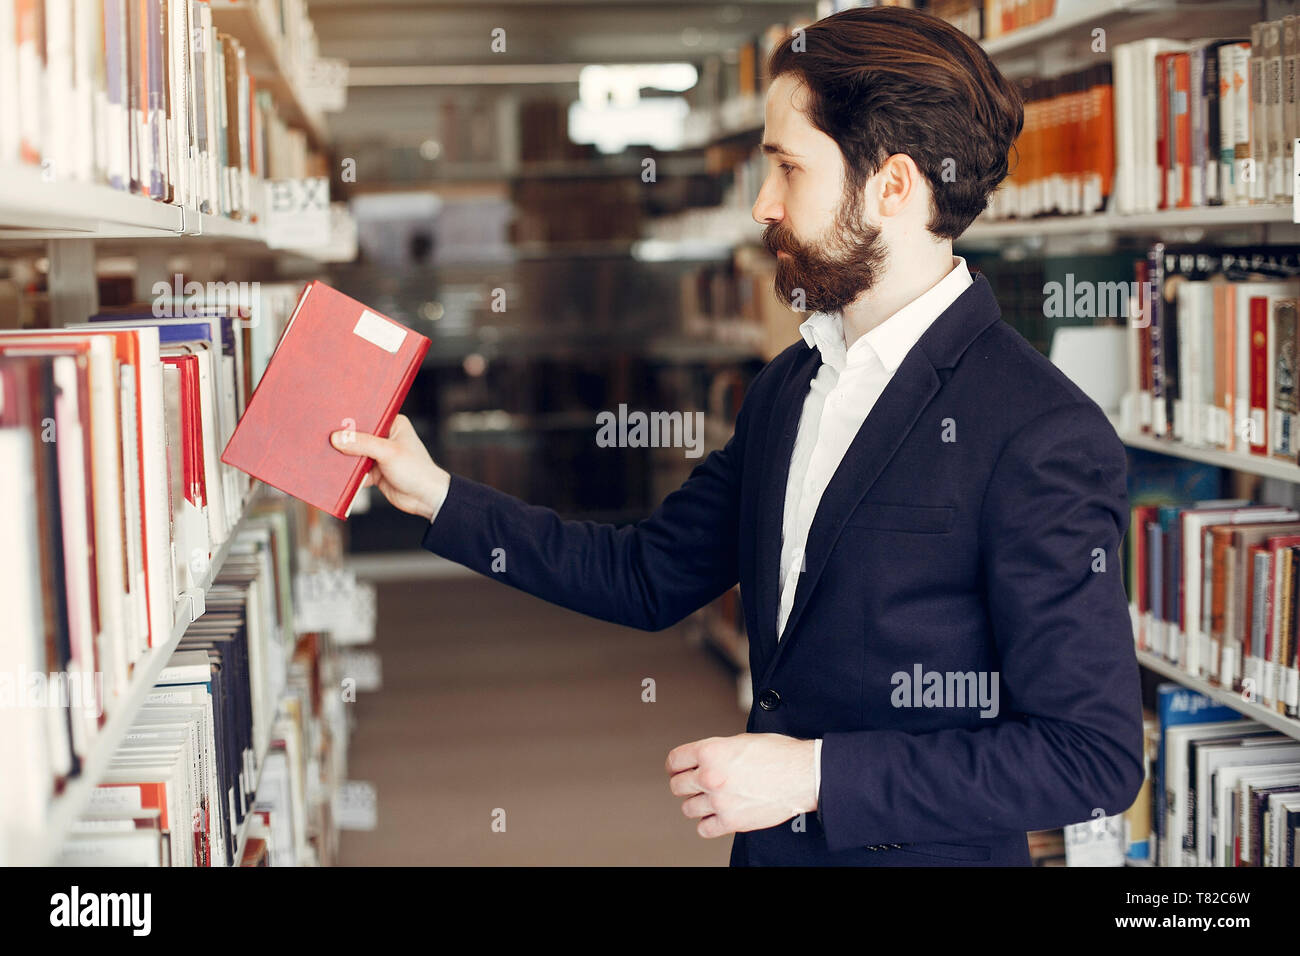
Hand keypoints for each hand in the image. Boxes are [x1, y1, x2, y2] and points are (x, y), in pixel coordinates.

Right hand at [329, 414, 449, 520]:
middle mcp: (385, 437)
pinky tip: (333, 474)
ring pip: (354, 454)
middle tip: (321, 437)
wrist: (426, 499)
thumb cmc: (416, 470)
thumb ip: (362, 444)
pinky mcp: (374, 472)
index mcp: (393, 424)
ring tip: (323, 456)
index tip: (329, 418)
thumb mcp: (388, 452)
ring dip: (343, 458)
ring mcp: (379, 455)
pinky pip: (355, 471)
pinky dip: (347, 474)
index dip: (349, 418)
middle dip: (343, 440)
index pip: (366, 416)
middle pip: (357, 436)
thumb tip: (337, 438)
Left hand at [666, 733, 817, 838]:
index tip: (676, 769)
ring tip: (708, 800)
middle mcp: (710, 776)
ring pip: (688, 809)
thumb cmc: (779, 755)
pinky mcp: (731, 821)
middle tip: (692, 784)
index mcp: (711, 751)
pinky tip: (716, 816)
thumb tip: (705, 758)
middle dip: (684, 784)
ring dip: (696, 804)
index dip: (674, 765)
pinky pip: (704, 829)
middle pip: (677, 786)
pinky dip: (708, 824)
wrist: (803, 775)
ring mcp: (719, 801)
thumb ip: (717, 751)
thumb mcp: (741, 740)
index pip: (675, 760)